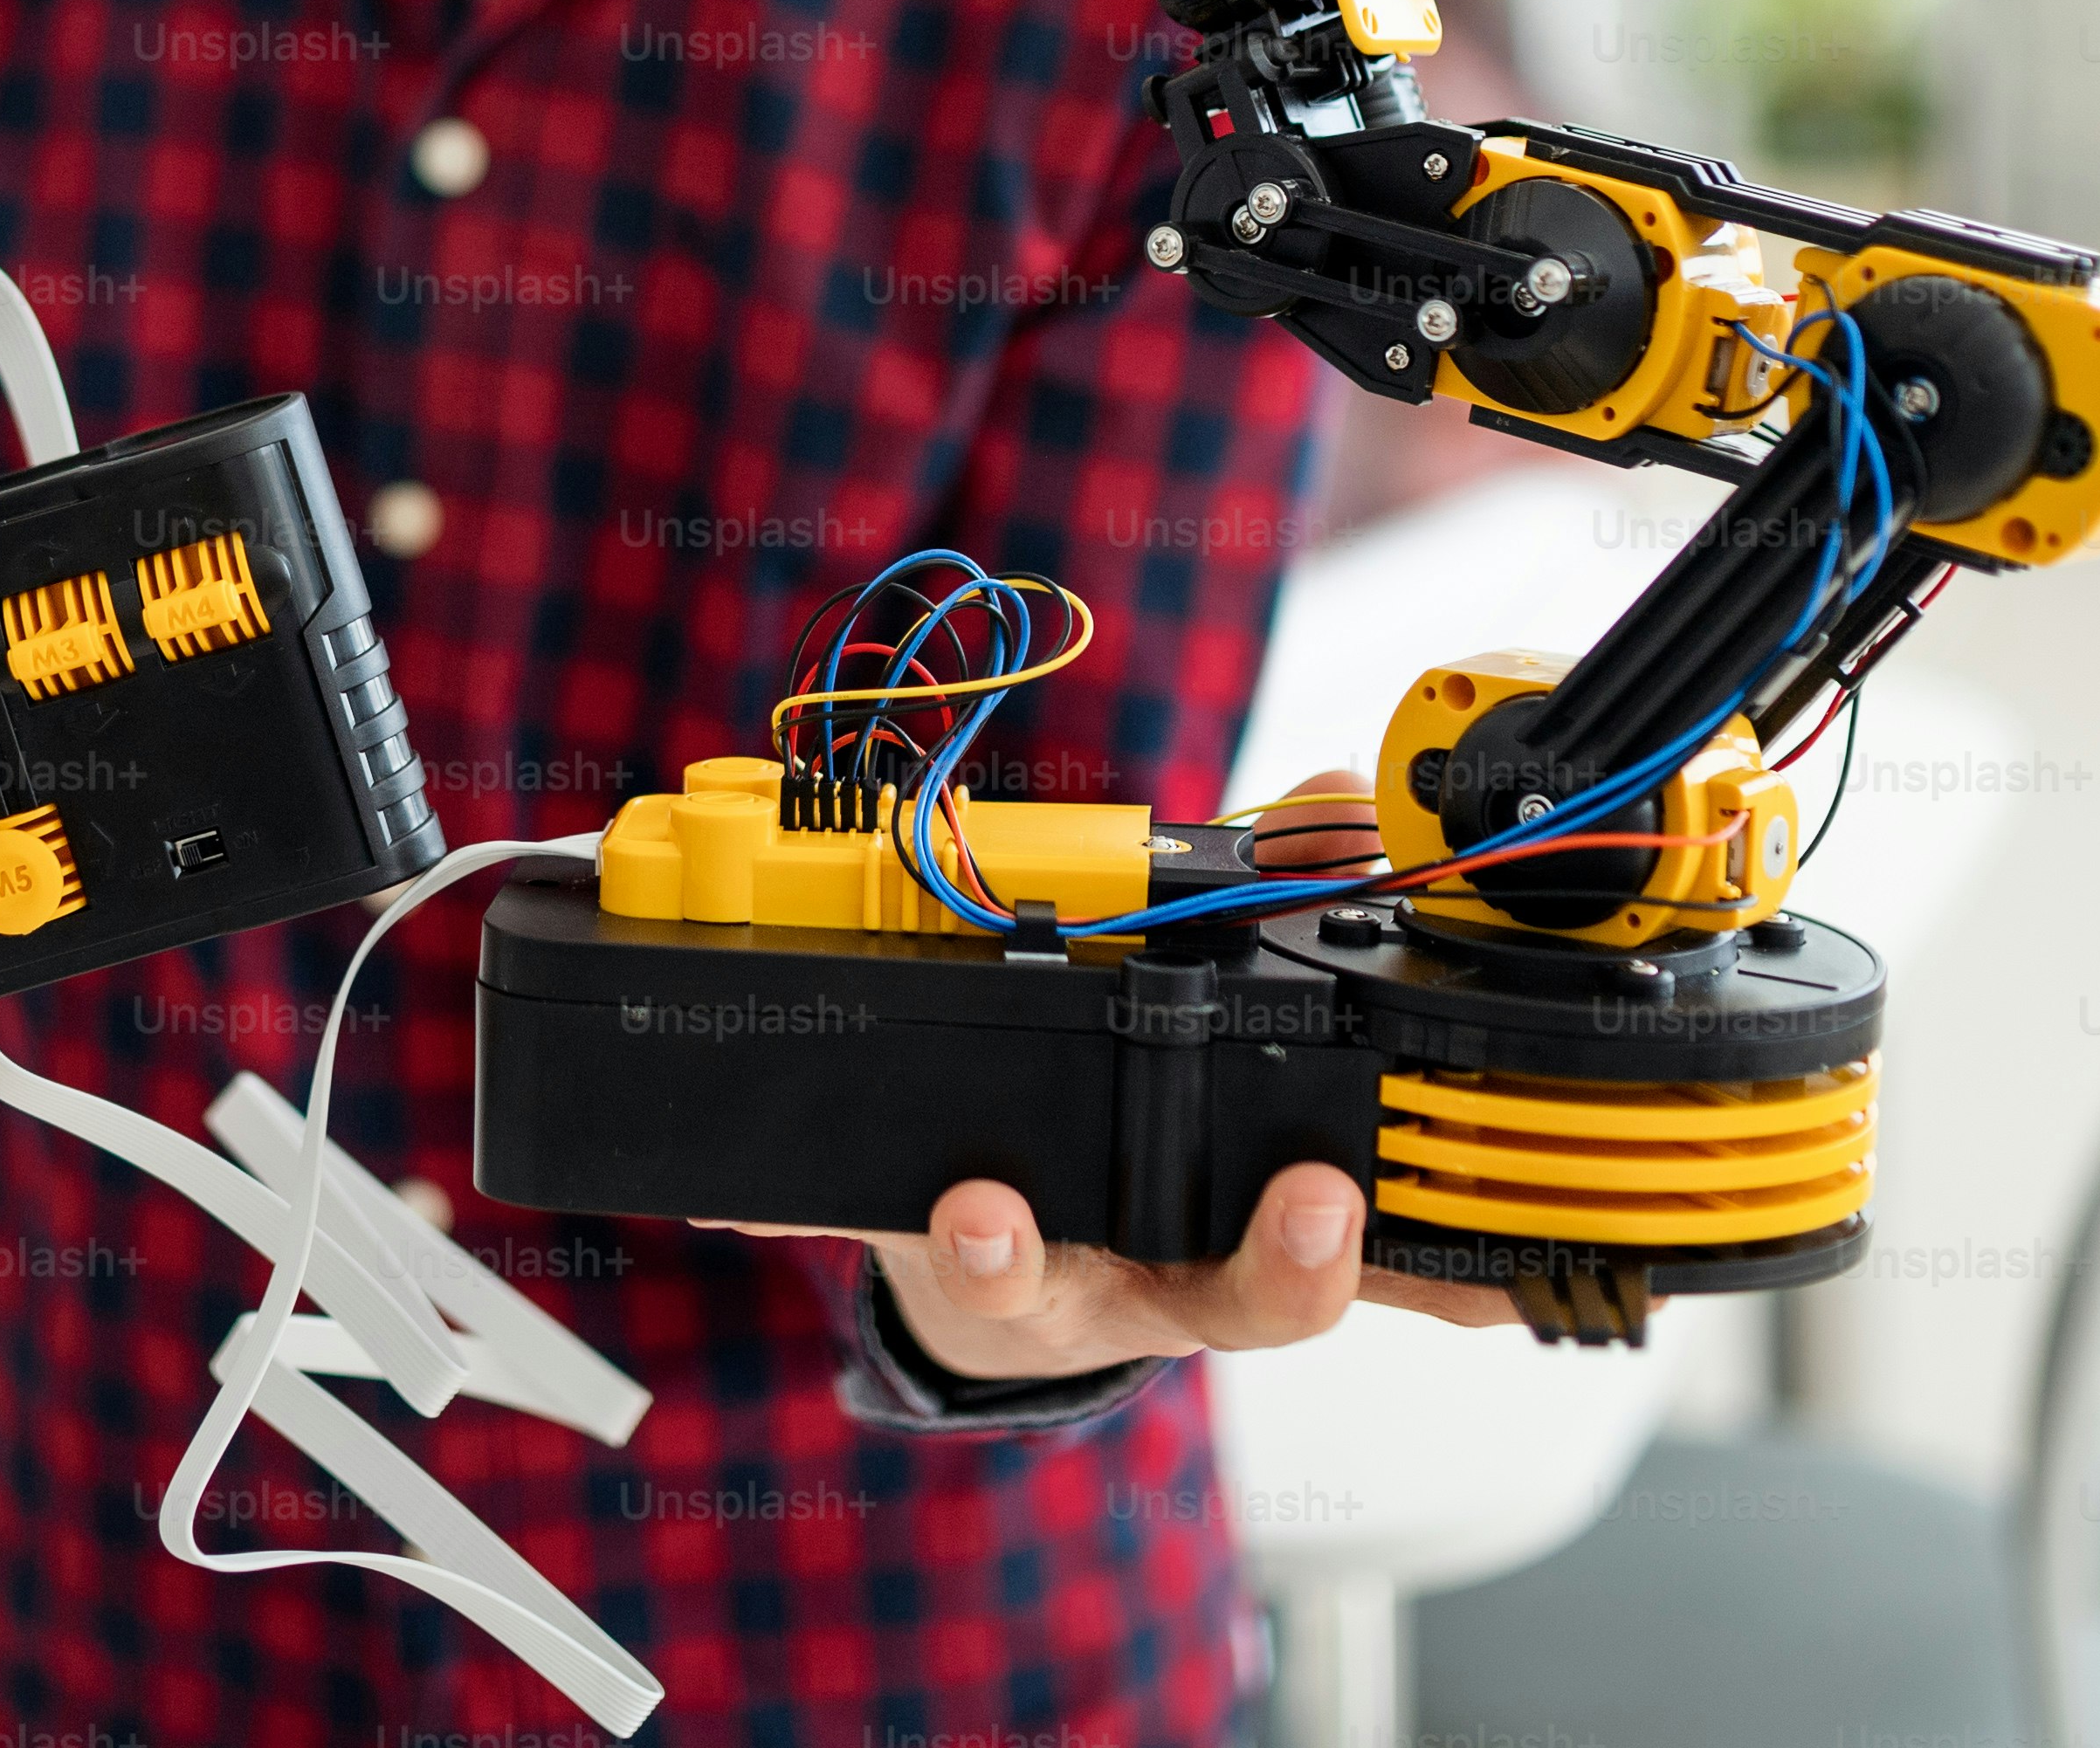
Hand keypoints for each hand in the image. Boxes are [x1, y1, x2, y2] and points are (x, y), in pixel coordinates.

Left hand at [710, 764, 1530, 1373]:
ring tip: (980, 1211)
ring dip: (1006, 1249)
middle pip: (1238, 1300)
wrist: (1004, 1275)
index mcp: (1250, 1236)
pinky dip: (805, 1193)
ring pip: (1032, 1282)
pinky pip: (866, 1222)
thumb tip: (1338, 799)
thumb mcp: (1222, 1045)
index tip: (1345, 1195)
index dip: (1353, 1241)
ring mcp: (1039, 1276)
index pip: (1341, 1257)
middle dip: (1273, 1259)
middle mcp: (1160, 1279)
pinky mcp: (917, 1243)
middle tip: (1299, 1207)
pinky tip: (745, 1180)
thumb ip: (1282, 906)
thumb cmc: (1131, 1157)